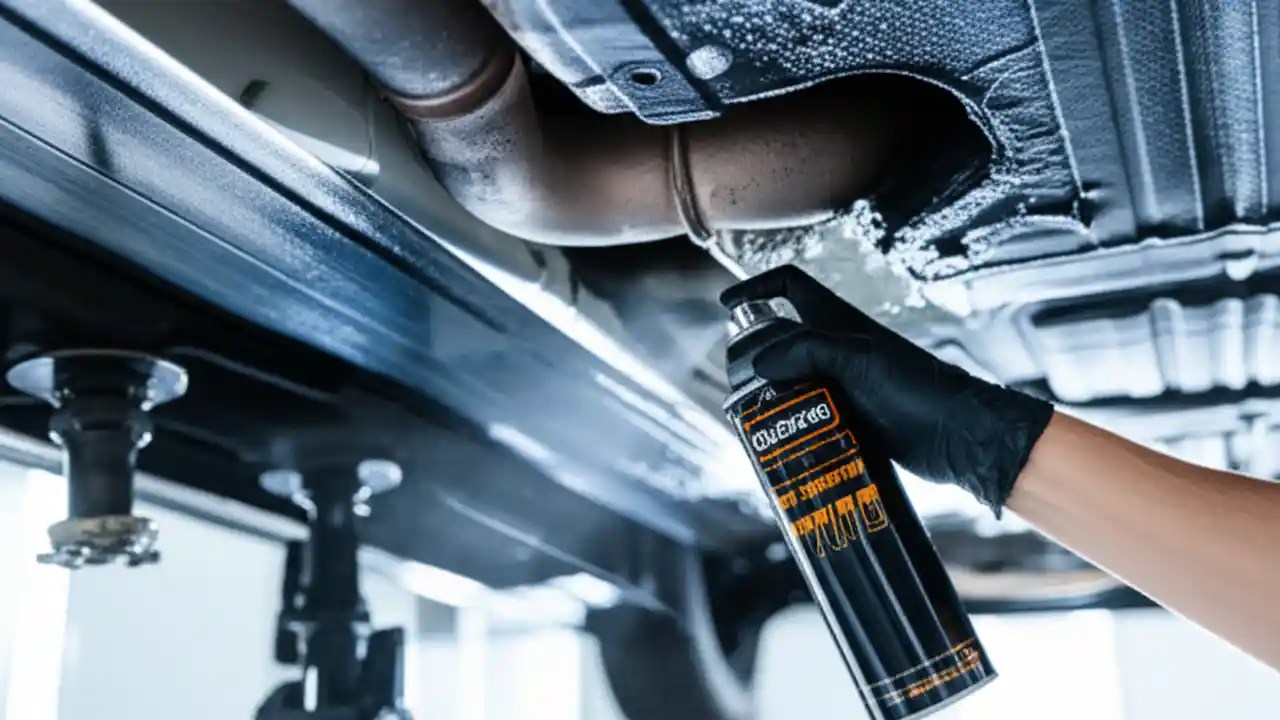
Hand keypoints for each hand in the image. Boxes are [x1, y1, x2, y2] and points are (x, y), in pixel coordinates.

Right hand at [720, 265, 1053, 513]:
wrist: (957, 437)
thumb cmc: (918, 389)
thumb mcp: (859, 359)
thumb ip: (806, 350)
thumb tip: (760, 363)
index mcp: (837, 322)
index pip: (788, 287)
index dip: (756, 288)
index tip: (726, 306)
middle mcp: (836, 348)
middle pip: (778, 340)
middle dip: (752, 354)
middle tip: (735, 379)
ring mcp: (841, 383)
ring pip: (789, 380)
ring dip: (766, 394)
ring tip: (751, 413)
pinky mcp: (846, 417)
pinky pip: (805, 413)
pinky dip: (786, 422)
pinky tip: (776, 437)